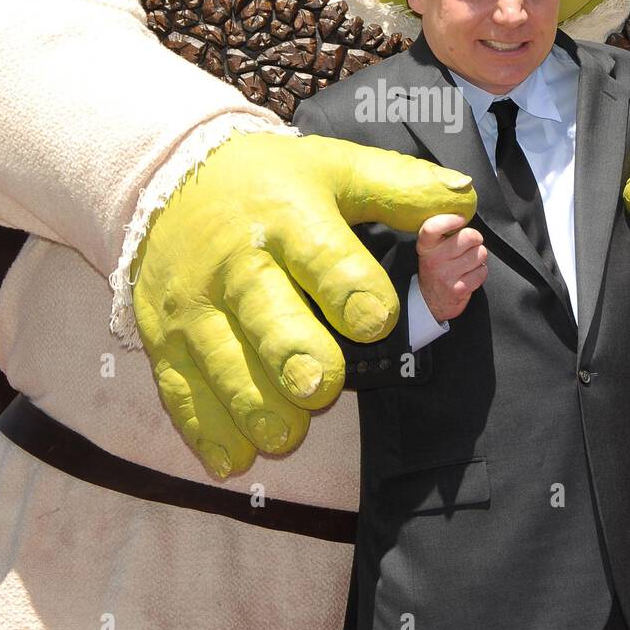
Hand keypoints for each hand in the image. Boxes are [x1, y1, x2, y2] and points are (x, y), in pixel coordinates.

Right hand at [131, 131, 475, 478]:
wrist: (172, 177)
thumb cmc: (272, 183)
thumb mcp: (337, 169)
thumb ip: (402, 189)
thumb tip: (465, 202)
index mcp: (288, 217)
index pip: (321, 254)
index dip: (349, 287)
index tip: (375, 320)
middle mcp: (237, 263)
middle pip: (265, 313)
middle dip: (292, 352)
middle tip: (321, 386)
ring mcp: (195, 304)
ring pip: (222, 361)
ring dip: (253, 403)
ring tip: (285, 437)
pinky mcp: (164, 337)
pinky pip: (180, 388)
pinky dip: (204, 428)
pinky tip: (232, 460)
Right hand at [416, 214, 487, 321]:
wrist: (430, 302)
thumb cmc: (437, 268)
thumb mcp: (431, 249)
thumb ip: (443, 233)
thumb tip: (464, 214)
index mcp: (425, 247)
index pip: (433, 227)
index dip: (450, 219)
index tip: (460, 218)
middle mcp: (434, 260)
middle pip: (468, 236)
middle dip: (475, 238)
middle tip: (471, 243)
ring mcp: (446, 276)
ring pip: (480, 253)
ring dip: (479, 256)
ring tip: (469, 261)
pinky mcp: (459, 289)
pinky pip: (482, 271)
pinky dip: (480, 271)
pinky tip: (470, 274)